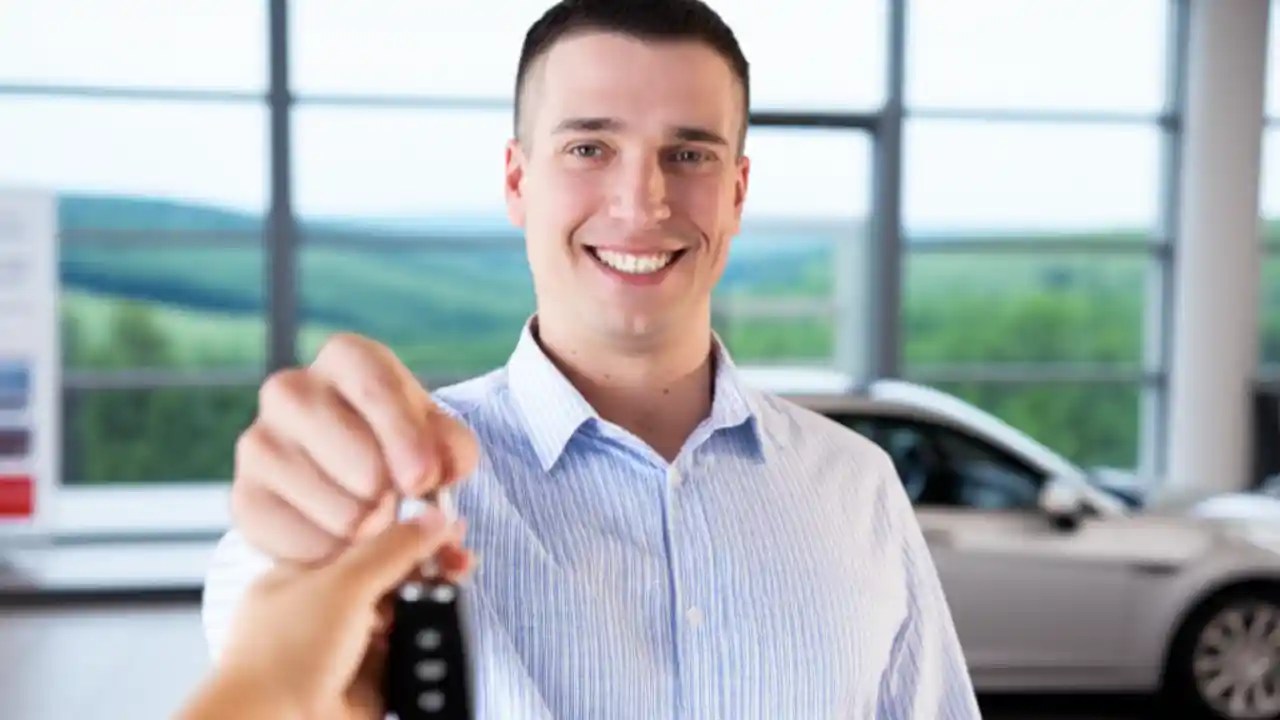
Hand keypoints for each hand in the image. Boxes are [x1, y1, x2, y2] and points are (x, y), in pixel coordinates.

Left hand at [186, 508, 468, 719]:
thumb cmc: (280, 657)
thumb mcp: (342, 585)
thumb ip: (393, 549)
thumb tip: (433, 518)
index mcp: (308, 573)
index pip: (367, 540)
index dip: (408, 531)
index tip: (445, 526)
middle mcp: (327, 608)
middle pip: (391, 577)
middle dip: (428, 567)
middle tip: (460, 561)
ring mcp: (348, 646)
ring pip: (403, 616)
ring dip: (432, 605)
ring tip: (455, 593)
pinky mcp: (369, 681)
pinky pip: (408, 655)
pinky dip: (426, 645)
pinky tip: (442, 632)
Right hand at [231, 333, 479, 563]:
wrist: (356, 485)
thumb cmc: (405, 450)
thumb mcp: (441, 440)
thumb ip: (452, 452)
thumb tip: (434, 475)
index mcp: (347, 358)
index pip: (374, 385)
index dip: (403, 437)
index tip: (422, 481)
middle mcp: (291, 389)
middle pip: (342, 442)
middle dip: (381, 486)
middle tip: (398, 507)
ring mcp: (259, 442)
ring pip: (321, 496)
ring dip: (361, 525)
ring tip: (376, 524)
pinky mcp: (245, 497)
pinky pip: (290, 535)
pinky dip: (329, 552)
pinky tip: (346, 544)